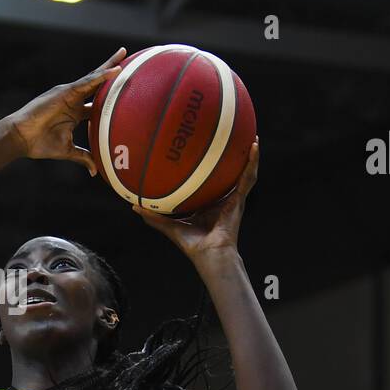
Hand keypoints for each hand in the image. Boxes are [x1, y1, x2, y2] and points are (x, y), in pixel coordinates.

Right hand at [4, 47, 126, 174]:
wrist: (21, 138)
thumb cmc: (40, 143)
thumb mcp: (68, 150)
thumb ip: (83, 157)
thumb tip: (96, 171)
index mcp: (76, 113)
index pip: (98, 101)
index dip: (112, 96)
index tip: (128, 92)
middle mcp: (74, 100)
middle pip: (97, 83)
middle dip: (111, 70)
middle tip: (126, 56)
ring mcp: (69, 94)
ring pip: (93, 77)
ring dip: (108, 66)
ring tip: (123, 54)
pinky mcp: (64, 92)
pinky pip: (86, 82)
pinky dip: (100, 77)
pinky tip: (114, 71)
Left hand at [134, 139, 259, 259]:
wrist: (209, 254)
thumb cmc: (192, 244)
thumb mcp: (170, 226)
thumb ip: (154, 217)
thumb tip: (134, 207)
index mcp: (209, 204)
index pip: (211, 183)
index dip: (211, 170)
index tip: (206, 152)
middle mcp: (223, 199)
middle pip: (230, 174)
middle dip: (233, 158)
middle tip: (233, 138)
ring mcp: (234, 199)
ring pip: (244, 173)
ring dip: (249, 155)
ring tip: (252, 136)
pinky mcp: (240, 199)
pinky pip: (248, 178)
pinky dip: (253, 162)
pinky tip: (254, 147)